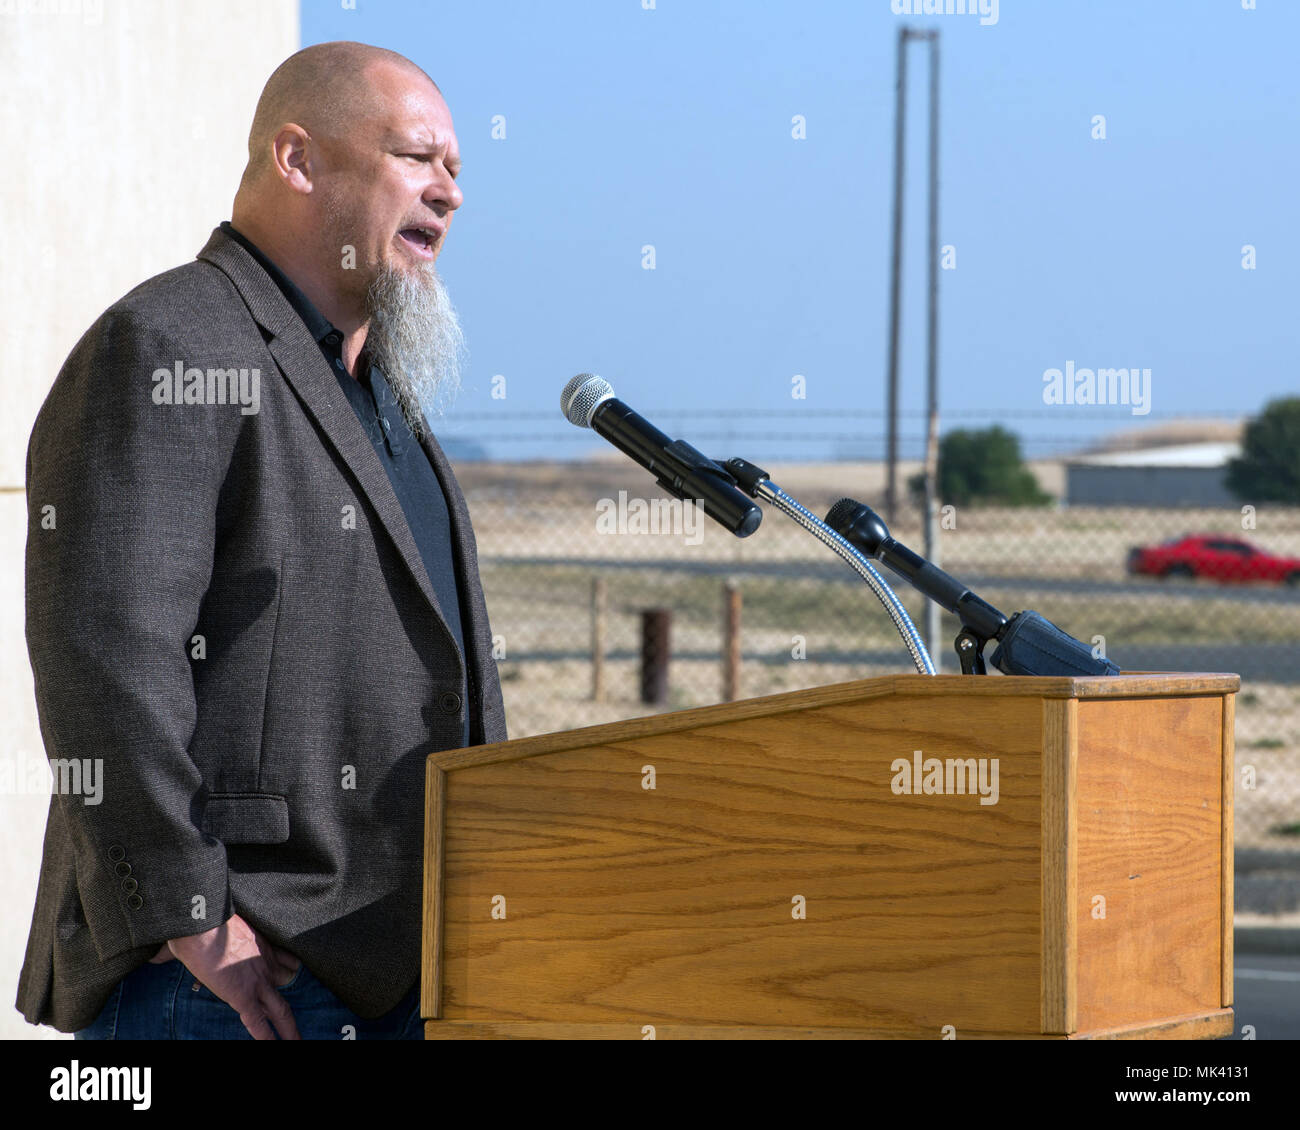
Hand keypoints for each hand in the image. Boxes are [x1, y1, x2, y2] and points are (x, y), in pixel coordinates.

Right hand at [165, 914, 301, 1038]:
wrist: (202, 924)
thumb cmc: (201, 922)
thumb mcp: (208, 931)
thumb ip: (189, 947)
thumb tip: (156, 957)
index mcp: (261, 945)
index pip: (283, 959)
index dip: (287, 968)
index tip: (290, 973)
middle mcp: (265, 964)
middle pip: (289, 983)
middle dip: (293, 997)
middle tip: (300, 1013)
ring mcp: (257, 982)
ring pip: (281, 1010)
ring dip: (290, 1029)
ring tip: (297, 1042)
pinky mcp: (244, 996)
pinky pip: (259, 1023)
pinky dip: (267, 1037)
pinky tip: (276, 1047)